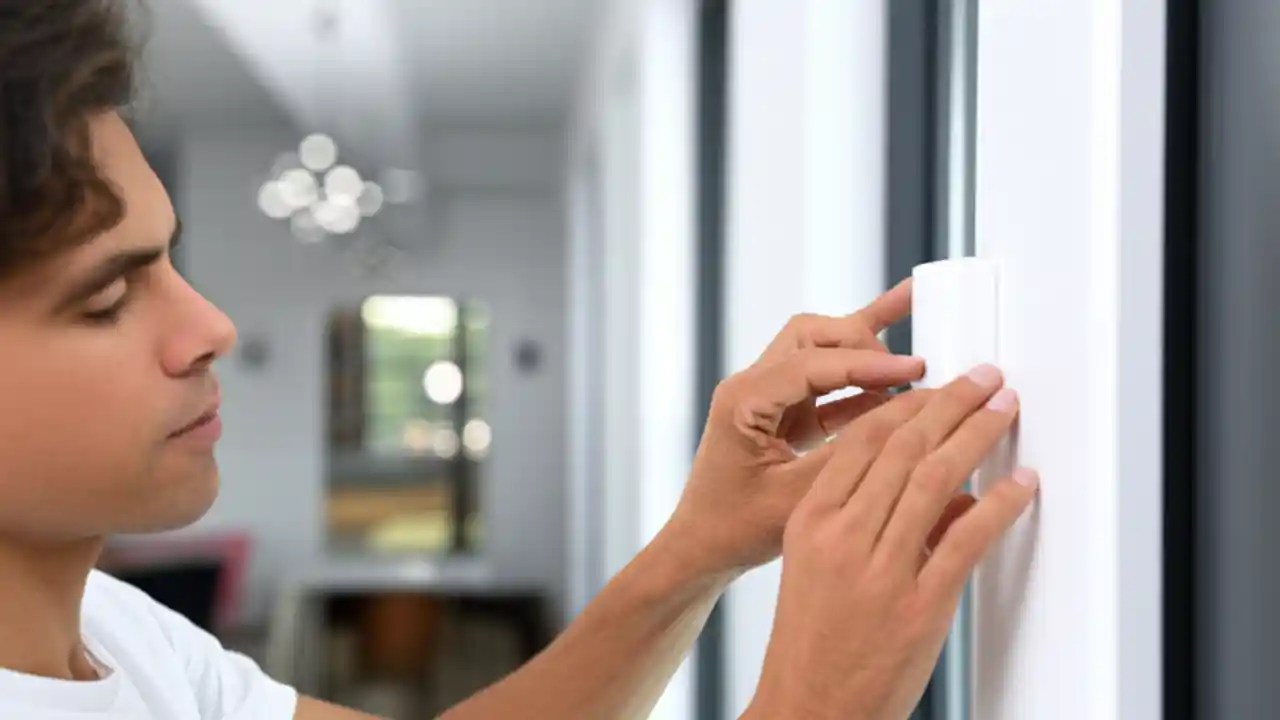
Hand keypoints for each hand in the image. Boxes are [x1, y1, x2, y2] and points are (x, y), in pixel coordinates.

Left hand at [663, 280, 924, 576]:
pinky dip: (861, 376)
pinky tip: (900, 369)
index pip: (810, 362)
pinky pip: (826, 382)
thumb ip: (848, 457)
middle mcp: (751, 387)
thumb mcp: (797, 498)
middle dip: (864, 344)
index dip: (866, 363)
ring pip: (819, 350)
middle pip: (812, 337)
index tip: (915, 368)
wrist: (702, 548)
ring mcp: (767, 397)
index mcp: (743, 402)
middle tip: (914, 368)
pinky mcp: (784, 413)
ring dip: (864, 347)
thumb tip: (903, 427)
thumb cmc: (736, 528)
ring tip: (915, 323)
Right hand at [745, 365, 1038, 719]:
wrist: (808, 708)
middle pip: (904, 448)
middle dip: (952, 404)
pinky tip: (1021, 485)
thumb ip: (865, 522)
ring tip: (1005, 411)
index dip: (909, 403)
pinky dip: (1000, 504)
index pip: (863, 440)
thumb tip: (941, 494)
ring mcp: (880, 571)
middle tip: (984, 380)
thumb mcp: (815, 567)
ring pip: (936, 480)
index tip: (937, 386)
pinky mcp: (918, 606)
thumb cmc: (812, 641)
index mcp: (810, 520)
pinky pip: (966, 540)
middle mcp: (842, 537)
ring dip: (979, 436)